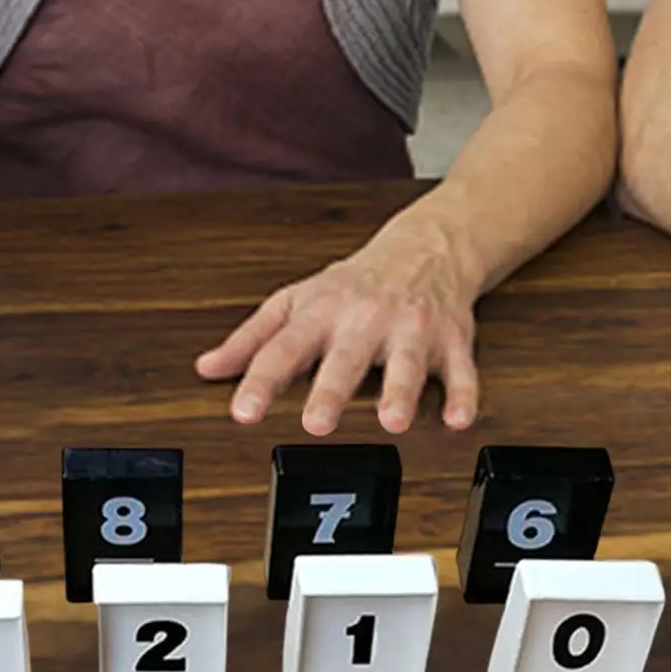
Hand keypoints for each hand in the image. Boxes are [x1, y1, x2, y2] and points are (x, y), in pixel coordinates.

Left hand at [195, 214, 482, 435]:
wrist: (427, 247)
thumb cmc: (352, 285)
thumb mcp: (294, 303)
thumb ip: (250, 341)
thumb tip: (206, 369)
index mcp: (321, 315)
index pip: (283, 351)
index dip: (260, 382)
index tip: (243, 412)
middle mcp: (365, 321)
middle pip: (345, 360)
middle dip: (331, 391)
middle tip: (315, 424)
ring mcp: (411, 331)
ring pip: (407, 365)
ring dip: (401, 392)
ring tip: (391, 422)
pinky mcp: (452, 342)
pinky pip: (461, 372)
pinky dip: (463, 394)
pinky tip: (458, 418)